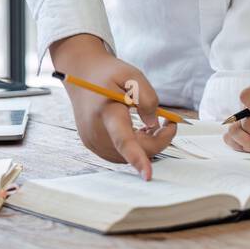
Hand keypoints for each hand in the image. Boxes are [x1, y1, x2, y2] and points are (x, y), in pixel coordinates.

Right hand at [51, 34, 175, 179]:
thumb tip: (155, 124)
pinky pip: (120, 153)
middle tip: (168, 120)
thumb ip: (148, 98)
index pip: (124, 140)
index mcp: (107, 113)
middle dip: (159, 139)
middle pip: (135, 149)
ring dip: (146, 142)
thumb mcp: (132, 75)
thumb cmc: (108, 73)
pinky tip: (136, 128)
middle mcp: (97, 132)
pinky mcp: (93, 145)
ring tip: (148, 121)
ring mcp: (93, 142)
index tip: (148, 175)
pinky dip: (134, 145)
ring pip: (129, 155)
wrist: (81, 74)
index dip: (138, 159)